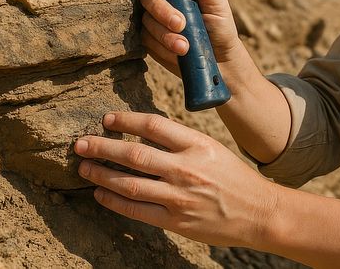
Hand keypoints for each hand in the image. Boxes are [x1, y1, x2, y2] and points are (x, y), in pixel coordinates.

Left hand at [74, 111, 280, 247]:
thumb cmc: (236, 178)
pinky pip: (136, 210)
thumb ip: (183, 143)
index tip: (107, 119)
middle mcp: (187, 168)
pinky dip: (114, 201)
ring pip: (129, 183)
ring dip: (101, 174)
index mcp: (198, 144)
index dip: (126, 121)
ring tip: (84, 168)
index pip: (154, 126)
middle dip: (102, 147)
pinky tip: (100, 193)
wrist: (260, 212)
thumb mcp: (214, 149)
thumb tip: (145, 135)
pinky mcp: (176, 221)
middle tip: (80, 143)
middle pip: (134, 154)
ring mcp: (180, 197)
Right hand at [136, 0, 245, 77]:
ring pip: (146, 20)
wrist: (220, 57)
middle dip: (162, 10)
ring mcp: (151, 18)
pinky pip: (147, 39)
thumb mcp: (217, 2)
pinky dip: (164, 45)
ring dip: (165, 33)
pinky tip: (179, 50)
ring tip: (185, 45)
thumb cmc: (220, 24)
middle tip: (180, 23)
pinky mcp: (148, 39)